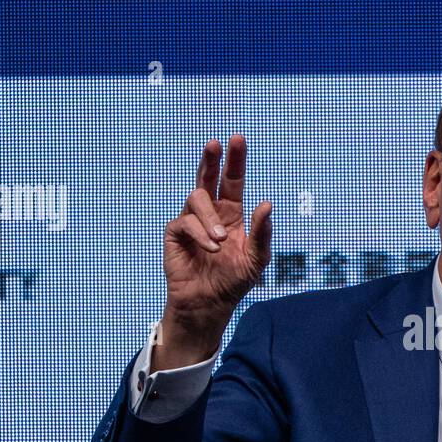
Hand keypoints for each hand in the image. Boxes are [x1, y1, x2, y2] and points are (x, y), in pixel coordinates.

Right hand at [157, 135, 272, 365]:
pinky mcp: (175, 233)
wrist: (210, 303)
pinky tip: (211, 248)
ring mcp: (191, 220)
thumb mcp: (257, 258)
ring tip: (221, 241)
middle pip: (208, 176)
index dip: (235, 160)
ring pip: (197, 198)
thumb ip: (262, 232)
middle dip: (212, 159)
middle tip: (215, 143)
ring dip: (211, 218)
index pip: (232, 180)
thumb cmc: (234, 280)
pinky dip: (200, 234)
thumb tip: (266, 203)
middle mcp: (210, 212)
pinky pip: (185, 222)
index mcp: (232, 212)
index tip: (237, 138)